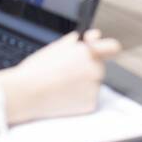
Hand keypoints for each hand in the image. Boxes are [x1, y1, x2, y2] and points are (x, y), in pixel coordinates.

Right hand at [0, 31, 120, 124]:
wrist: (28, 93)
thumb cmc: (39, 69)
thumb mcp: (56, 47)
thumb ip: (77, 40)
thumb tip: (90, 36)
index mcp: (88, 53)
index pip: (112, 47)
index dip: (105, 47)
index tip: (98, 48)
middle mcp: (95, 70)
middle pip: (98, 67)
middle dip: (87, 67)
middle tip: (66, 71)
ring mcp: (94, 89)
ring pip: (93, 83)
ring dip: (82, 83)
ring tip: (60, 84)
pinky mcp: (90, 105)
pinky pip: (88, 98)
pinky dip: (79, 98)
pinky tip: (63, 95)